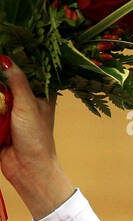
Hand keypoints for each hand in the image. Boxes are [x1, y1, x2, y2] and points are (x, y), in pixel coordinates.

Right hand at [0, 57, 73, 216]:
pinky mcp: (0, 121)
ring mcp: (12, 110)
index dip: (15, 61)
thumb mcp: (27, 105)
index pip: (28, 69)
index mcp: (40, 93)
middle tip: (1, 79)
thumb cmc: (36, 139)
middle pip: (7, 80)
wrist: (28, 170)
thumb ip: (16, 81)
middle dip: (1, 77)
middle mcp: (26, 99)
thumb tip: (5, 59)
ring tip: (4, 111)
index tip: (5, 50)